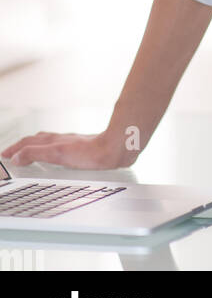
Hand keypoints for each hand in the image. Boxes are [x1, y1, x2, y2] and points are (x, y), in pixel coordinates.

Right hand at [1, 127, 138, 170]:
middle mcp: (61, 140)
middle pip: (37, 140)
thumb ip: (37, 153)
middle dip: (23, 146)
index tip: (5, 154)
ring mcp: (72, 143)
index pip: (28, 143)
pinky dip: (52, 152)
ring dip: (37, 147)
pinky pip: (61, 149)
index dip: (15, 148)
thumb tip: (17, 156)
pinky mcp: (82, 149)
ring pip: (49, 143)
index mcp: (53, 141)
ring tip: (31, 152)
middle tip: (13, 152)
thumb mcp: (58, 154)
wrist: (114, 149)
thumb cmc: (91, 153)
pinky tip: (58, 157)